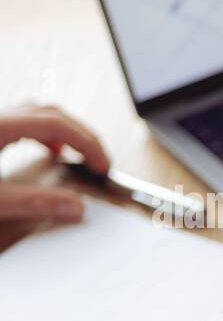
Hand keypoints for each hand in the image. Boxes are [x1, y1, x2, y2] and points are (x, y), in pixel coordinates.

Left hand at [0, 105, 109, 223]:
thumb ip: (36, 202)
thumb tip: (76, 207)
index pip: (56, 124)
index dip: (86, 143)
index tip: (102, 165)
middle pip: (51, 113)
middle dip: (82, 136)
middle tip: (99, 161)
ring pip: (37, 112)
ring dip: (66, 131)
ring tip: (81, 154)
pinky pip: (23, 119)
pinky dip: (45, 133)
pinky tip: (51, 149)